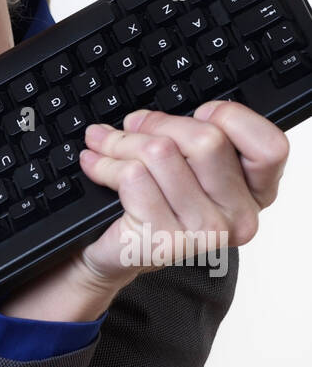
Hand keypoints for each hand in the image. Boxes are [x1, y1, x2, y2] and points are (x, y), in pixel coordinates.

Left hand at [0, 100, 289, 321]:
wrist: (118, 253)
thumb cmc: (154, 204)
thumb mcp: (185, 167)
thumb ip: (192, 139)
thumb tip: (149, 115)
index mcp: (256, 193)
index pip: (270, 147)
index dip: (232, 118)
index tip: (201, 113)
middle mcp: (240, 217)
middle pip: (207, 139)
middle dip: (158, 123)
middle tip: (131, 125)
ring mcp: (206, 233)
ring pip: (161, 153)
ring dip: (121, 142)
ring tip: (104, 144)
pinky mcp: (167, 242)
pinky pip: (132, 177)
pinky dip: (105, 164)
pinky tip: (95, 164)